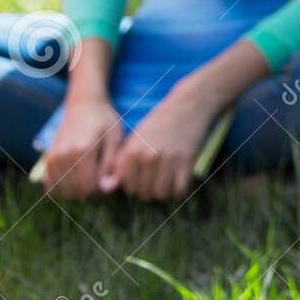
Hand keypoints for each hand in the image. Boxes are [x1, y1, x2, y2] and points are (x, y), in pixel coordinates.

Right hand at [43, 96, 122, 200]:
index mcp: (83, 150)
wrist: (84, 104)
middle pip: (76, 191)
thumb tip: (106, 189)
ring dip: (77, 191)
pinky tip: (76, 180)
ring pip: (63, 191)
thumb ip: (112, 165)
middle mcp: (64, 155)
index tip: (110, 183)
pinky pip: (50, 186)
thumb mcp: (115, 138)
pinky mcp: (47, 158)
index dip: (102, 191)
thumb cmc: (105, 120)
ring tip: (90, 179)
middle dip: (91, 192)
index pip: (89, 187)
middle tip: (102, 182)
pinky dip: (63, 188)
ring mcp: (52, 157)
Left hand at [99, 85, 220, 200]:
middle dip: (149, 192)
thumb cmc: (160, 122)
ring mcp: (167, 160)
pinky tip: (179, 180)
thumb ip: (121, 162)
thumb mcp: (136, 138)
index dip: (134, 188)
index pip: (127, 186)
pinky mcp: (186, 161)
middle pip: (143, 192)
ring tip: (167, 183)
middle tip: (156, 183)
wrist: (189, 105)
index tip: (142, 183)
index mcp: (131, 151)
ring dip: (164, 193)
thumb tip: (110, 188)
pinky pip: (179, 190)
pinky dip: (179, 190)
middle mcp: (147, 157)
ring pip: (160, 194)